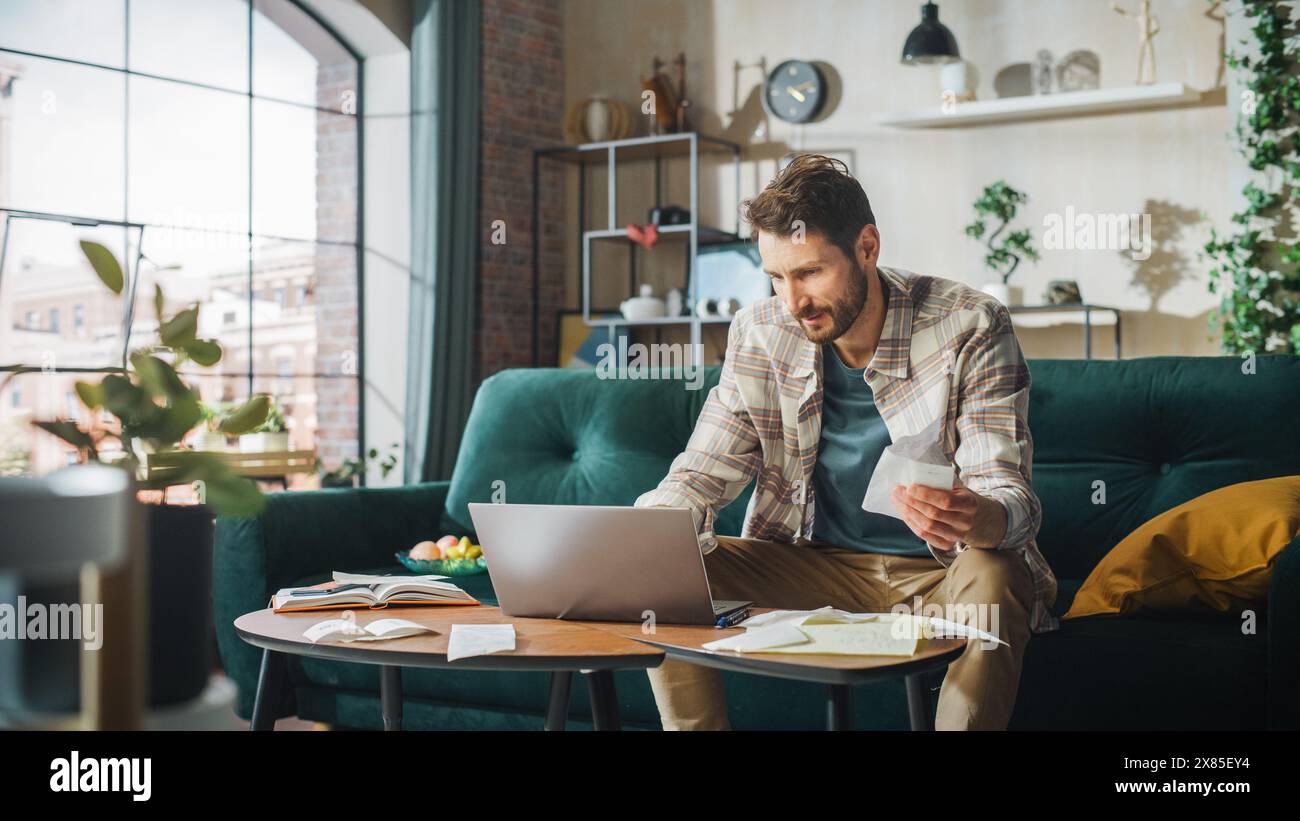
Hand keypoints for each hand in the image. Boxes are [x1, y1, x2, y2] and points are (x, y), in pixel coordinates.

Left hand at [890, 482, 1005, 550]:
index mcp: (970, 504)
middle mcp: (965, 522)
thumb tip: (912, 476)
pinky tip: (903, 512)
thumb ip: (940, 483)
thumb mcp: (957, 487)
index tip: (909, 487)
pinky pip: (924, 535)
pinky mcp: (947, 545)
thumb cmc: (960, 497)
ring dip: (907, 512)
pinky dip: (910, 523)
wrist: (976, 519)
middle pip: (933, 514)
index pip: (946, 501)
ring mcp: (956, 536)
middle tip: (897, 491)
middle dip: (911, 501)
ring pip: (926, 526)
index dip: (925, 495)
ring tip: (896, 500)